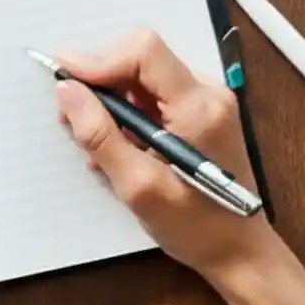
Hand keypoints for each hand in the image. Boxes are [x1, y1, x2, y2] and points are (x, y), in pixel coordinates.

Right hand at [54, 29, 281, 289]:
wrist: (241, 252)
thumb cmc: (195, 227)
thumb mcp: (138, 187)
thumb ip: (100, 136)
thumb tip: (66, 91)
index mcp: (199, 107)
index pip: (144, 52)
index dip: (99, 59)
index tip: (63, 77)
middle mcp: (208, 93)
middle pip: (142, 58)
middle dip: (101, 79)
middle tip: (73, 115)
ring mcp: (208, 101)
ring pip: (144, 75)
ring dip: (112, 99)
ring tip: (96, 141)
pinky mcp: (202, 113)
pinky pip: (154, 94)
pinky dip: (128, 111)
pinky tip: (119, 144)